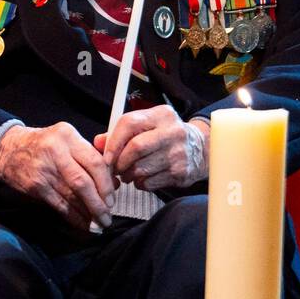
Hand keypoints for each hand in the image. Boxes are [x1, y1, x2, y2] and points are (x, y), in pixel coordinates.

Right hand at [0, 122, 118, 232]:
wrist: (9, 149)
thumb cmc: (45, 144)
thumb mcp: (66, 140)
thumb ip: (88, 156)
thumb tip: (114, 182)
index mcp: (68, 136)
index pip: (94, 162)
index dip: (106, 184)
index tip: (112, 198)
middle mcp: (56, 151)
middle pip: (83, 182)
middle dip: (99, 203)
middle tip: (107, 216)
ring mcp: (44, 170)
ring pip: (72, 196)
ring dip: (87, 213)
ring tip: (98, 223)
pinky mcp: (35, 186)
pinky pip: (59, 205)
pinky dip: (73, 217)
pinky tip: (82, 223)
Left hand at [94, 107, 209, 189]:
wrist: (201, 148)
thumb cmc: (168, 136)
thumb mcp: (148, 126)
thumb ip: (121, 133)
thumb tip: (98, 143)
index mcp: (161, 115)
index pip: (130, 123)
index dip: (114, 141)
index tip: (106, 155)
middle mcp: (172, 131)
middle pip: (136, 147)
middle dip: (120, 161)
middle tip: (115, 168)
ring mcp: (178, 153)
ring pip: (141, 168)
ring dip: (128, 174)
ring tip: (127, 173)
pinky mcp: (180, 172)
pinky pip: (150, 182)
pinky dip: (140, 183)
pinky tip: (142, 178)